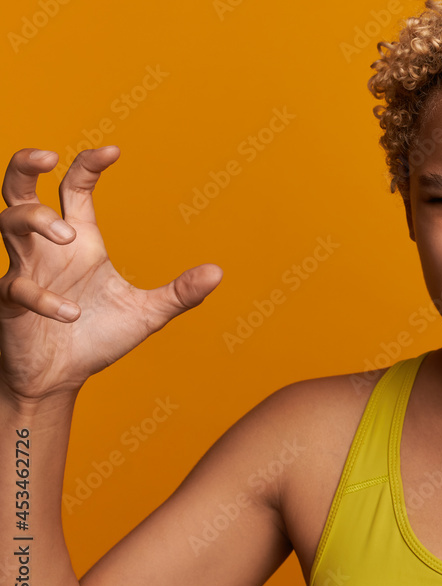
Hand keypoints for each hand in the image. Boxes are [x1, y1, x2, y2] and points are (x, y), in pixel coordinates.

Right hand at [0, 146, 222, 401]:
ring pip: (8, 223)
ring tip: (68, 233)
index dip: (88, 165)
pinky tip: (71, 314)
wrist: (62, 377)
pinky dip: (44, 298)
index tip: (113, 151)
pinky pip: (18, 287)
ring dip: (36, 219)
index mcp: (81, 243)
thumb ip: (180, 293)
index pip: (75, 189)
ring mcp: (25, 271)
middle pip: (19, 192)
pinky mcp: (11, 302)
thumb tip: (218, 272)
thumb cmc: (97, 336)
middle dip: (24, 166)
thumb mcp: (147, 314)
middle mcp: (48, 250)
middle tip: (47, 156)